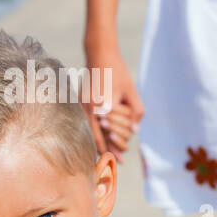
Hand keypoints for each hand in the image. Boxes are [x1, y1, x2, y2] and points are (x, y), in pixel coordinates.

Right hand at [82, 44, 144, 163]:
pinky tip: (95, 137)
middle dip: (103, 151)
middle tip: (111, 164)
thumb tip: (135, 131)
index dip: (112, 150)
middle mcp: (89, 107)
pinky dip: (90, 131)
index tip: (119, 161)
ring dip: (95, 143)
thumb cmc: (118, 71)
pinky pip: (84, 121)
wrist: (99, 53)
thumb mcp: (131, 90)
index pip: (105, 136)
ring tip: (102, 155)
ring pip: (86, 130)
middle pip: (93, 136)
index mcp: (102, 106)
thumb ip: (136, 111)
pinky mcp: (80, 100)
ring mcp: (82, 103)